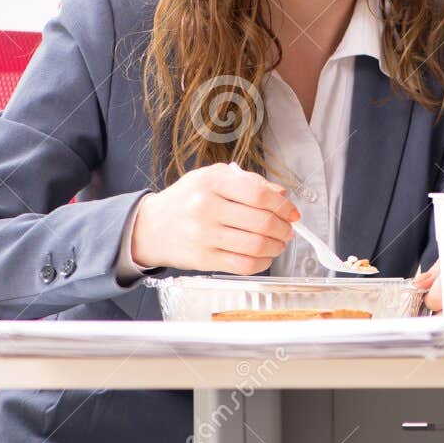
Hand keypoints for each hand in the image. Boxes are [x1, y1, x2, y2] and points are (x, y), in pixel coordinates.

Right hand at [130, 162, 298, 273]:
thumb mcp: (212, 177)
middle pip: (261, 221)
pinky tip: (265, 256)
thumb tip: (281, 194)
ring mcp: (204, 235)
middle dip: (283, 228)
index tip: (292, 212)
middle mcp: (206, 207)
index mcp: (211, 181)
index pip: (258, 194)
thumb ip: (248, 182)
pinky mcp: (203, 259)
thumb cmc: (186, 199)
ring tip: (278, 243)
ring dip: (276, 246)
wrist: (150, 227)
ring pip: (255, 245)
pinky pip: (243, 265)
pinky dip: (262, 262)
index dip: (282, 205)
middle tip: (288, 230)